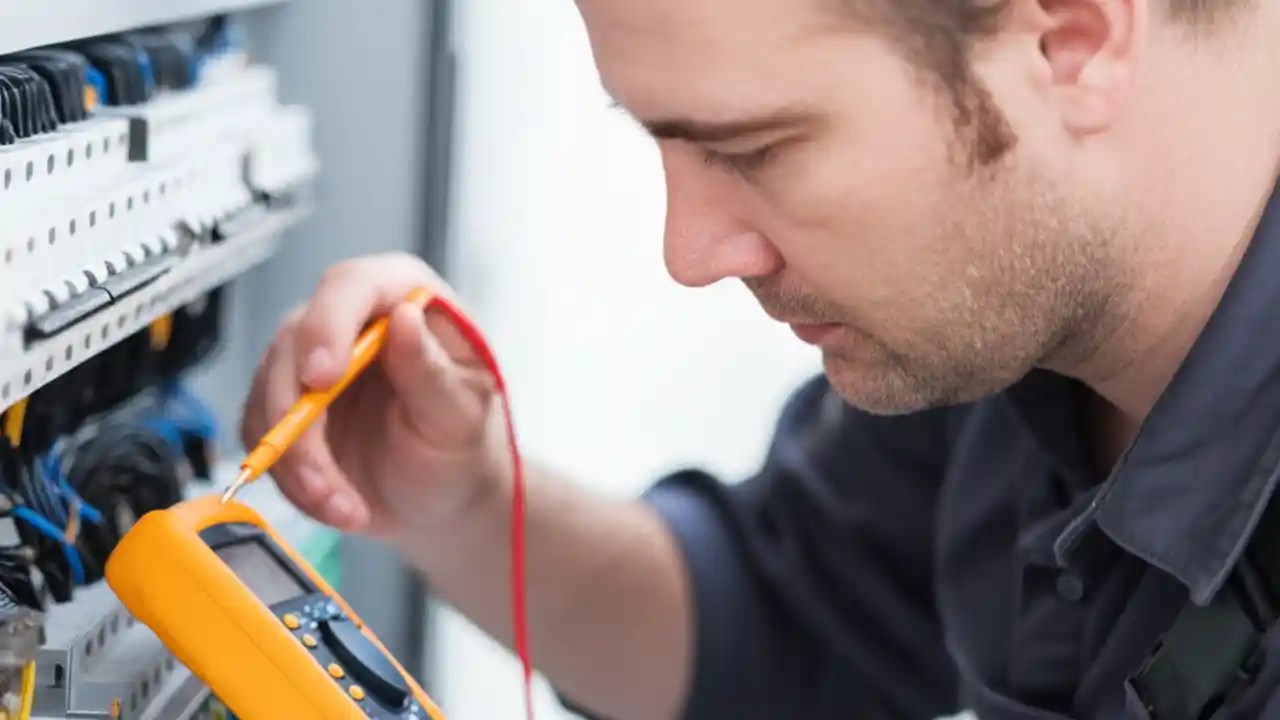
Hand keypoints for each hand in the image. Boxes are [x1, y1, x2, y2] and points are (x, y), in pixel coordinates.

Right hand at [240, 252, 509, 540]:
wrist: (441, 494)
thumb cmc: (462, 444)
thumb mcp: (462, 415)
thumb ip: (432, 371)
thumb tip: (405, 317)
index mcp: (405, 296)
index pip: (351, 285)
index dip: (327, 325)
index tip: (322, 378)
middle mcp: (351, 318)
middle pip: (295, 341)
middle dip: (300, 418)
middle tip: (324, 476)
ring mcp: (311, 359)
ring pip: (268, 393)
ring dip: (296, 462)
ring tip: (346, 507)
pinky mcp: (284, 403)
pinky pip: (259, 433)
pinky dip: (288, 478)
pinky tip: (333, 504)